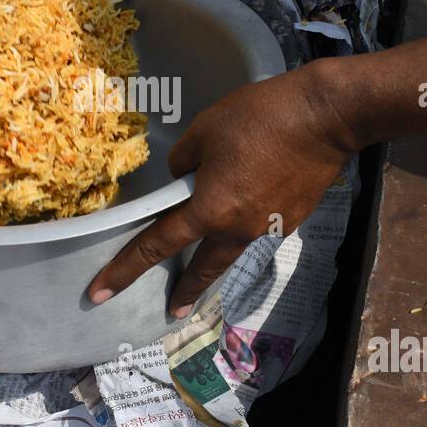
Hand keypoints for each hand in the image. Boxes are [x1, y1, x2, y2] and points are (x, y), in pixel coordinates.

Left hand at [87, 60, 355, 317]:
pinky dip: (247, 216)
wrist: (327, 117)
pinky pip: (257, 224)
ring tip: (212, 246)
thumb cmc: (260, 117)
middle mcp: (237, 229)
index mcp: (209, 210)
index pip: (156, 245)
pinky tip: (256, 194)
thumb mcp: (205, 130)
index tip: (100, 294)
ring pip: (232, 246)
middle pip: (203, 267)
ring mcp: (268, 227)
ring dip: (217, 251)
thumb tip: (184, 178)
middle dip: (186, 290)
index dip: (124, 270)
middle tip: (172, 309)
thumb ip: (184, 162)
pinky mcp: (291, 217)